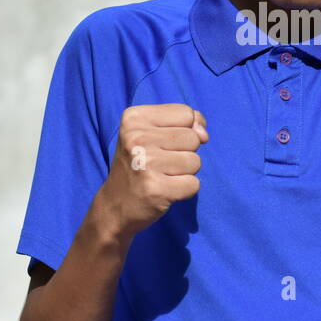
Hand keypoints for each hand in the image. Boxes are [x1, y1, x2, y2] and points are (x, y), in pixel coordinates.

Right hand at [96, 103, 206, 236]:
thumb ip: (186, 122)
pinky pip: (194, 184)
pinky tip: (165, 191)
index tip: (163, 143)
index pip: (186, 113)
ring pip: (195, 161)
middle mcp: (136, 137)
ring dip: (185, 173)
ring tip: (162, 176)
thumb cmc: (141, 164)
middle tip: (160, 164)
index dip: (185, 130)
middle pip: (193, 138)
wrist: (116, 206)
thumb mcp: (153, 133)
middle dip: (184, 152)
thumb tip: (204, 134)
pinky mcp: (155, 189)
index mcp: (134, 117)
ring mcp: (145, 163)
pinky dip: (185, 190)